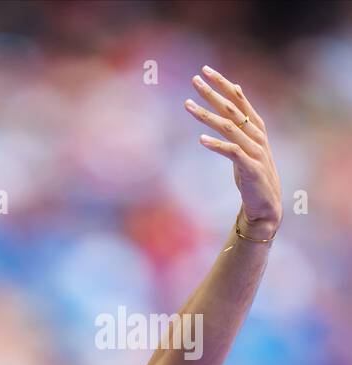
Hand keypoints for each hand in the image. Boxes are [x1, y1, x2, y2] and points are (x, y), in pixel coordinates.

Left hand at [184, 65, 281, 235]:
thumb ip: (240, 124)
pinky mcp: (250, 167)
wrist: (266, 204)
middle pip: (232, 108)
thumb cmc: (252, 174)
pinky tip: (201, 139)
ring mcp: (255, 150)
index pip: (238, 99)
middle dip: (212, 93)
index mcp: (255, 127)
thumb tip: (232, 99)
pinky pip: (231, 152)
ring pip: (229, 127)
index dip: (222, 84)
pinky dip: (216, 144)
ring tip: (188, 106)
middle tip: (194, 79)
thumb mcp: (245, 146)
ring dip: (207, 116)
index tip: (205, 70)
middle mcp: (256, 135)